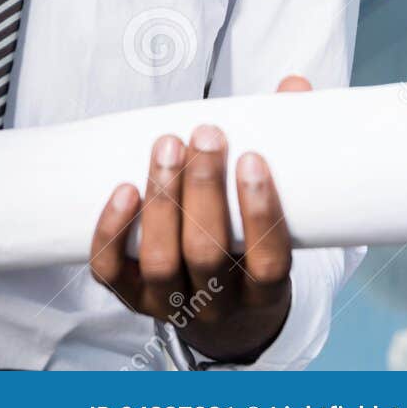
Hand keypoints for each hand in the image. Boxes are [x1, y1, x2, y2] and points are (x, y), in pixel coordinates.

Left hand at [89, 75, 309, 364]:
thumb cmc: (251, 251)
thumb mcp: (279, 214)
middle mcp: (218, 307)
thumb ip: (289, 151)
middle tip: (205, 134)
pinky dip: (112, 232)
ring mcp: (170, 305)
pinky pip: (112, 271)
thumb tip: (294, 86)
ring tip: (166, 146)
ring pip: (161, 263)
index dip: (260, 213)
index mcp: (264, 293)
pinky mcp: (130, 297)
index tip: (252, 157)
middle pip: (206, 256)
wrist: (225, 321)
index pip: (269, 263)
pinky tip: (122, 189)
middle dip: (203, 191)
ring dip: (161, 201)